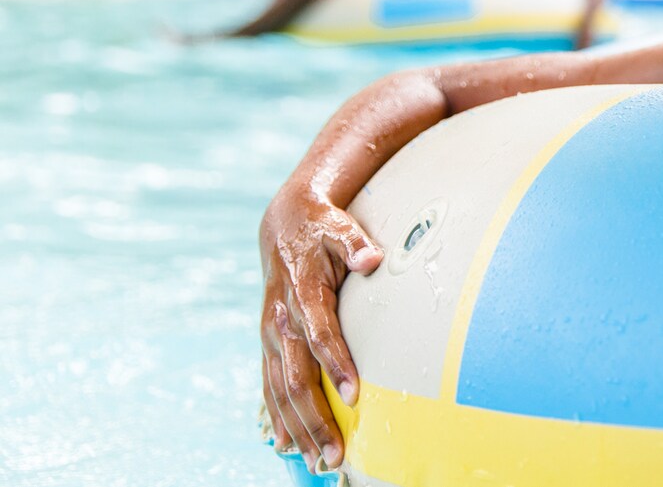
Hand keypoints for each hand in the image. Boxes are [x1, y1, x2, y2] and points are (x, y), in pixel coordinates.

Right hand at [259, 186, 382, 472]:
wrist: (284, 224)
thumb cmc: (321, 229)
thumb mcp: (340, 228)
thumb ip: (355, 244)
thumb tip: (371, 258)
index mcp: (301, 292)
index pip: (320, 334)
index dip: (335, 364)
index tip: (354, 394)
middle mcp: (281, 320)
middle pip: (295, 376)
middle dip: (315, 417)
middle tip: (335, 452)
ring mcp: (271, 335)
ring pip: (279, 390)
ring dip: (298, 428)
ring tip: (318, 460)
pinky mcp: (269, 344)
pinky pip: (269, 387)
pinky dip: (277, 417)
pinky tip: (287, 445)